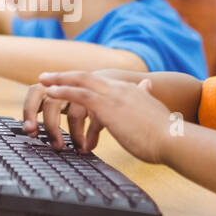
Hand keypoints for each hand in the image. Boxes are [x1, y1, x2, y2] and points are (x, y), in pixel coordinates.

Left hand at [26, 70, 171, 162]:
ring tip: (43, 81)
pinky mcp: (107, 106)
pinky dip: (63, 91)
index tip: (70, 81)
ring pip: (80, 81)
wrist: (173, 139)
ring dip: (59, 80)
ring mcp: (113, 95)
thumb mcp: (152, 110)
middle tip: (48, 76)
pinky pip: (79, 94)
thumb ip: (145, 97)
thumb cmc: (164, 134)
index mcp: (130, 90)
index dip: (83, 81)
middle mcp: (120, 88)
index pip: (101, 82)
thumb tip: (146, 87)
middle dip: (65, 76)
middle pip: (87, 77)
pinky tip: (50, 92)